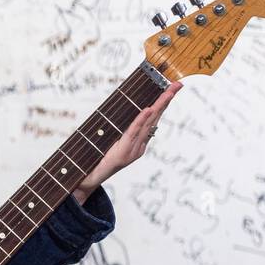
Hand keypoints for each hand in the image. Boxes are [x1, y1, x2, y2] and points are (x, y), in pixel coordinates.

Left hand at [72, 79, 182, 203]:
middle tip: (177, 85)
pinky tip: (148, 109)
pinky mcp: (124, 153)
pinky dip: (141, 120)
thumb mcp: (110, 138)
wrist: (87, 179)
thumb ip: (119, 127)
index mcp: (138, 142)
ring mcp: (133, 150)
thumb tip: (122, 107)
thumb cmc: (95, 158)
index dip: (162, 103)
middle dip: (166, 100)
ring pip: (148, 124)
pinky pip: (133, 133)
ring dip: (158, 106)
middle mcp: (139, 146)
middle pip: (155, 119)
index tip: (171, 88)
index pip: (153, 119)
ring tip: (168, 92)